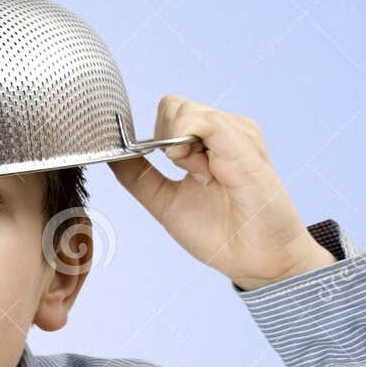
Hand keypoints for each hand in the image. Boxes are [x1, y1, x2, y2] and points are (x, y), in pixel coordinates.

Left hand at [110, 96, 334, 290]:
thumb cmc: (220, 234)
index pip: (169, 112)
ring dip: (180, 149)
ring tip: (205, 180)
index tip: (166, 169)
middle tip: (190, 177)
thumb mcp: (165, 202)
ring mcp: (236, 134)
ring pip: (184, 111)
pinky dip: (188, 143)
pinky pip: (205, 120)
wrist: (256, 260)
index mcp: (207, 142)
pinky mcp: (244, 143)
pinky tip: (202, 172)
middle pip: (173, 106)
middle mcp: (223, 132)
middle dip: (167, 142)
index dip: (154, 137)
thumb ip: (138, 177)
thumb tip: (109, 155)